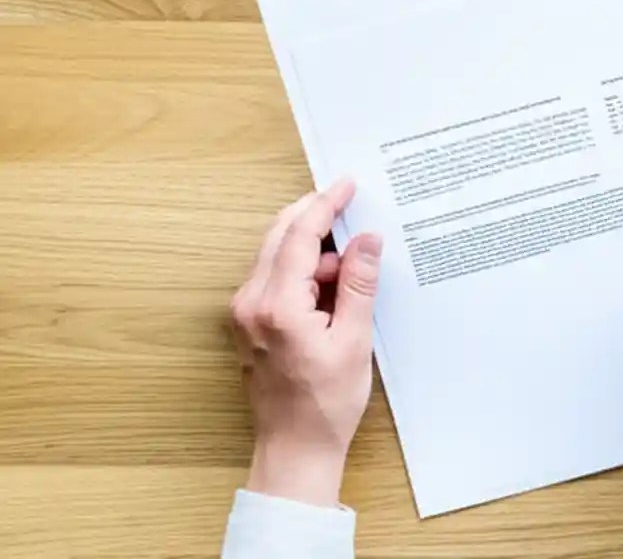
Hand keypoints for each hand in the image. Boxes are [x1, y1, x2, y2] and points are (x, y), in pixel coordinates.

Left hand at [229, 180, 382, 506]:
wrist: (294, 448)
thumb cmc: (325, 404)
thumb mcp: (354, 339)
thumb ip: (358, 283)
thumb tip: (366, 240)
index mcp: (276, 305)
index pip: (299, 235)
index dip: (325, 205)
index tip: (347, 185)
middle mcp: (250, 303)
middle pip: (279, 236)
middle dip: (315, 217)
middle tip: (349, 205)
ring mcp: (243, 313)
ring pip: (276, 256)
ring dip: (311, 249)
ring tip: (350, 266)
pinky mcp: (248, 322)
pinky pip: (273, 278)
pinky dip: (301, 270)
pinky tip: (330, 284)